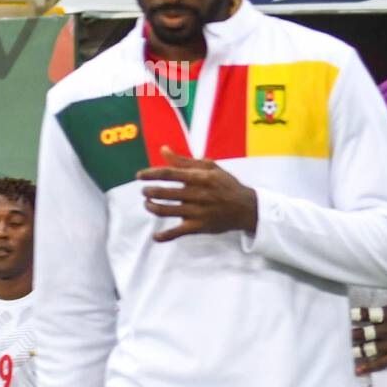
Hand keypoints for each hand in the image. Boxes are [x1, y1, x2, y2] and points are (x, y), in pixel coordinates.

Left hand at [138, 146, 257, 242]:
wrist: (247, 208)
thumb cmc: (226, 185)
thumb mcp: (210, 168)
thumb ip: (185, 160)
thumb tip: (163, 150)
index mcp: (200, 178)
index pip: (170, 174)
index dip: (151, 174)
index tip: (139, 176)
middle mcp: (198, 194)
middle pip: (164, 192)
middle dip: (149, 191)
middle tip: (145, 191)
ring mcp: (198, 212)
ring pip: (166, 211)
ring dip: (152, 207)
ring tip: (148, 204)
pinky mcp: (200, 226)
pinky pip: (178, 233)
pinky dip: (165, 236)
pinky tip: (156, 236)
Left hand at [354, 290, 386, 373]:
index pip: (369, 314)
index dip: (358, 315)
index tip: (349, 315)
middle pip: (366, 333)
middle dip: (354, 334)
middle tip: (345, 334)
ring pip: (371, 348)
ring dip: (358, 350)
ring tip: (349, 351)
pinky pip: (382, 362)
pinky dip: (369, 367)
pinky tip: (358, 370)